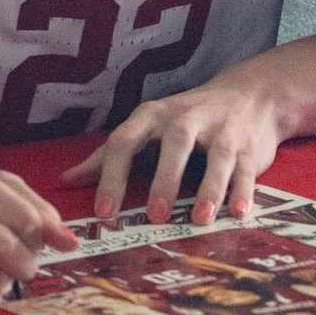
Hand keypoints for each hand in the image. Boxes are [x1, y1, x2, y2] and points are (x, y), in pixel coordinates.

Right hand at [0, 153, 78, 311]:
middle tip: (27, 259)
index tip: (34, 232)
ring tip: (2, 267)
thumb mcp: (4, 187)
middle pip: (1, 248)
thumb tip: (69, 243)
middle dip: (28, 260)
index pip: (20, 215)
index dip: (38, 232)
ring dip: (8, 280)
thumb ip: (40, 211)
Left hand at [60, 73, 288, 227]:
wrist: (250, 94)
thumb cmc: (187, 119)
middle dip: (166, 179)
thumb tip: (65, 180)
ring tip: (201, 219)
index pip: (126, 141)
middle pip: (176, 142)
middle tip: (156, 216)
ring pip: (217, 155)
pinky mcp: (250, 146)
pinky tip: (239, 212)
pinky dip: (244, 190)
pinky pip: (247, 168)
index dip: (112, 176)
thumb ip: (108, 156)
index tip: (104, 213)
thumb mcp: (146, 128)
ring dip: (210, 188)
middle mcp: (188, 118)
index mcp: (153, 116)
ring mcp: (223, 130)